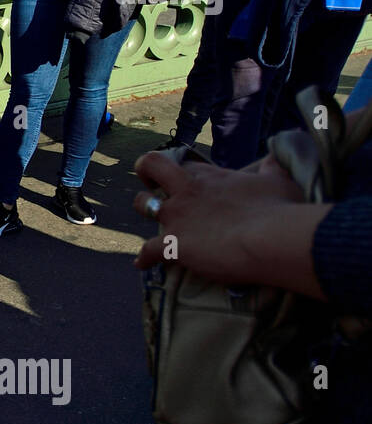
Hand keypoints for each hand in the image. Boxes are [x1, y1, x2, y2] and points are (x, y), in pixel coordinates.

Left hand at [131, 151, 318, 289]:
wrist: (273, 239)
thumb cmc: (282, 209)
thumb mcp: (279, 181)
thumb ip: (273, 169)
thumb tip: (275, 159)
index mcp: (211, 176)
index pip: (187, 164)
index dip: (184, 170)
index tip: (184, 177)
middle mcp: (188, 191)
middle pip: (151, 167)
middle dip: (146, 171)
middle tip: (149, 183)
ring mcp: (177, 216)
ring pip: (142, 204)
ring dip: (143, 209)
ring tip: (149, 219)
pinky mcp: (173, 244)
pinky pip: (148, 250)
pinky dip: (145, 258)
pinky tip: (142, 264)